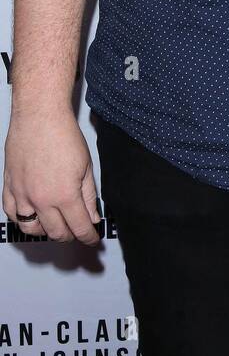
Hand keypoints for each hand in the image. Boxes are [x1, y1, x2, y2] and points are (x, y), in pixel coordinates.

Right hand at [3, 106, 101, 243]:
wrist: (39, 116)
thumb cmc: (63, 135)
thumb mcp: (86, 167)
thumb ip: (89, 196)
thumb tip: (92, 216)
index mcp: (65, 195)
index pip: (79, 227)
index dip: (88, 237)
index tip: (92, 239)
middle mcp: (41, 199)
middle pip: (57, 232)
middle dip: (71, 235)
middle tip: (78, 230)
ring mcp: (22, 195)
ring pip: (32, 229)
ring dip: (47, 231)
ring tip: (57, 224)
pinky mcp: (9, 186)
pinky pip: (11, 213)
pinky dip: (22, 219)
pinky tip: (32, 216)